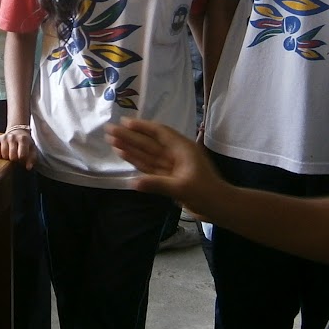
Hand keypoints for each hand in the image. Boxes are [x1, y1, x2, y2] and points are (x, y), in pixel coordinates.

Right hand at [0, 127, 35, 168]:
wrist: (18, 131)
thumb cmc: (25, 142)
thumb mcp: (31, 149)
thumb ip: (32, 158)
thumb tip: (28, 167)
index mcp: (23, 139)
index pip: (22, 155)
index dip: (22, 160)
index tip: (22, 159)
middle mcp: (13, 137)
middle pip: (12, 156)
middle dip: (14, 159)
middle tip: (16, 157)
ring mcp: (4, 138)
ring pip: (3, 154)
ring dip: (7, 157)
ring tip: (10, 154)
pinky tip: (3, 153)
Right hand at [106, 119, 224, 212]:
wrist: (219, 206)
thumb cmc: (206, 193)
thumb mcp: (182, 188)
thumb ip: (157, 184)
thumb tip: (133, 183)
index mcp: (183, 149)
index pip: (159, 133)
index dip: (142, 127)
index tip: (125, 121)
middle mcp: (175, 154)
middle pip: (149, 142)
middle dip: (130, 136)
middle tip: (110, 129)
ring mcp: (171, 165)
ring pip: (147, 154)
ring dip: (130, 147)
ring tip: (111, 140)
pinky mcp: (168, 177)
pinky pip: (149, 166)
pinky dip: (136, 161)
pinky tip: (124, 154)